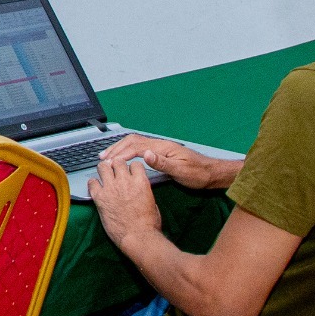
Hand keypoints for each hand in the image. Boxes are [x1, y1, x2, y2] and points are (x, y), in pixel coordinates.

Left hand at [87, 155, 162, 243]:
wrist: (139, 237)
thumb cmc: (148, 225)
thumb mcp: (152, 202)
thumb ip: (143, 191)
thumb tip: (139, 189)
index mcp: (140, 182)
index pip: (134, 164)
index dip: (131, 167)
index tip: (129, 171)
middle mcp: (125, 182)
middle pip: (117, 161)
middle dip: (116, 164)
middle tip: (114, 170)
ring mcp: (111, 189)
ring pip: (102, 167)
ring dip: (103, 170)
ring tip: (104, 175)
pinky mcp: (100, 198)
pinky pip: (92, 183)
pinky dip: (93, 184)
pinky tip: (96, 187)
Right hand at [101, 134, 236, 191]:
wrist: (212, 174)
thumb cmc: (198, 174)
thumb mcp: (181, 171)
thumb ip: (163, 163)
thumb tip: (145, 154)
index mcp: (163, 148)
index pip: (136, 146)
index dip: (121, 153)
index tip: (109, 162)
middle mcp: (160, 145)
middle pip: (133, 141)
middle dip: (116, 148)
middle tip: (103, 158)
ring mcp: (161, 148)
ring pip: (135, 143)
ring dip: (120, 148)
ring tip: (108, 156)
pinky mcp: (162, 153)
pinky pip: (140, 148)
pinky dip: (128, 151)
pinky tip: (124, 157)